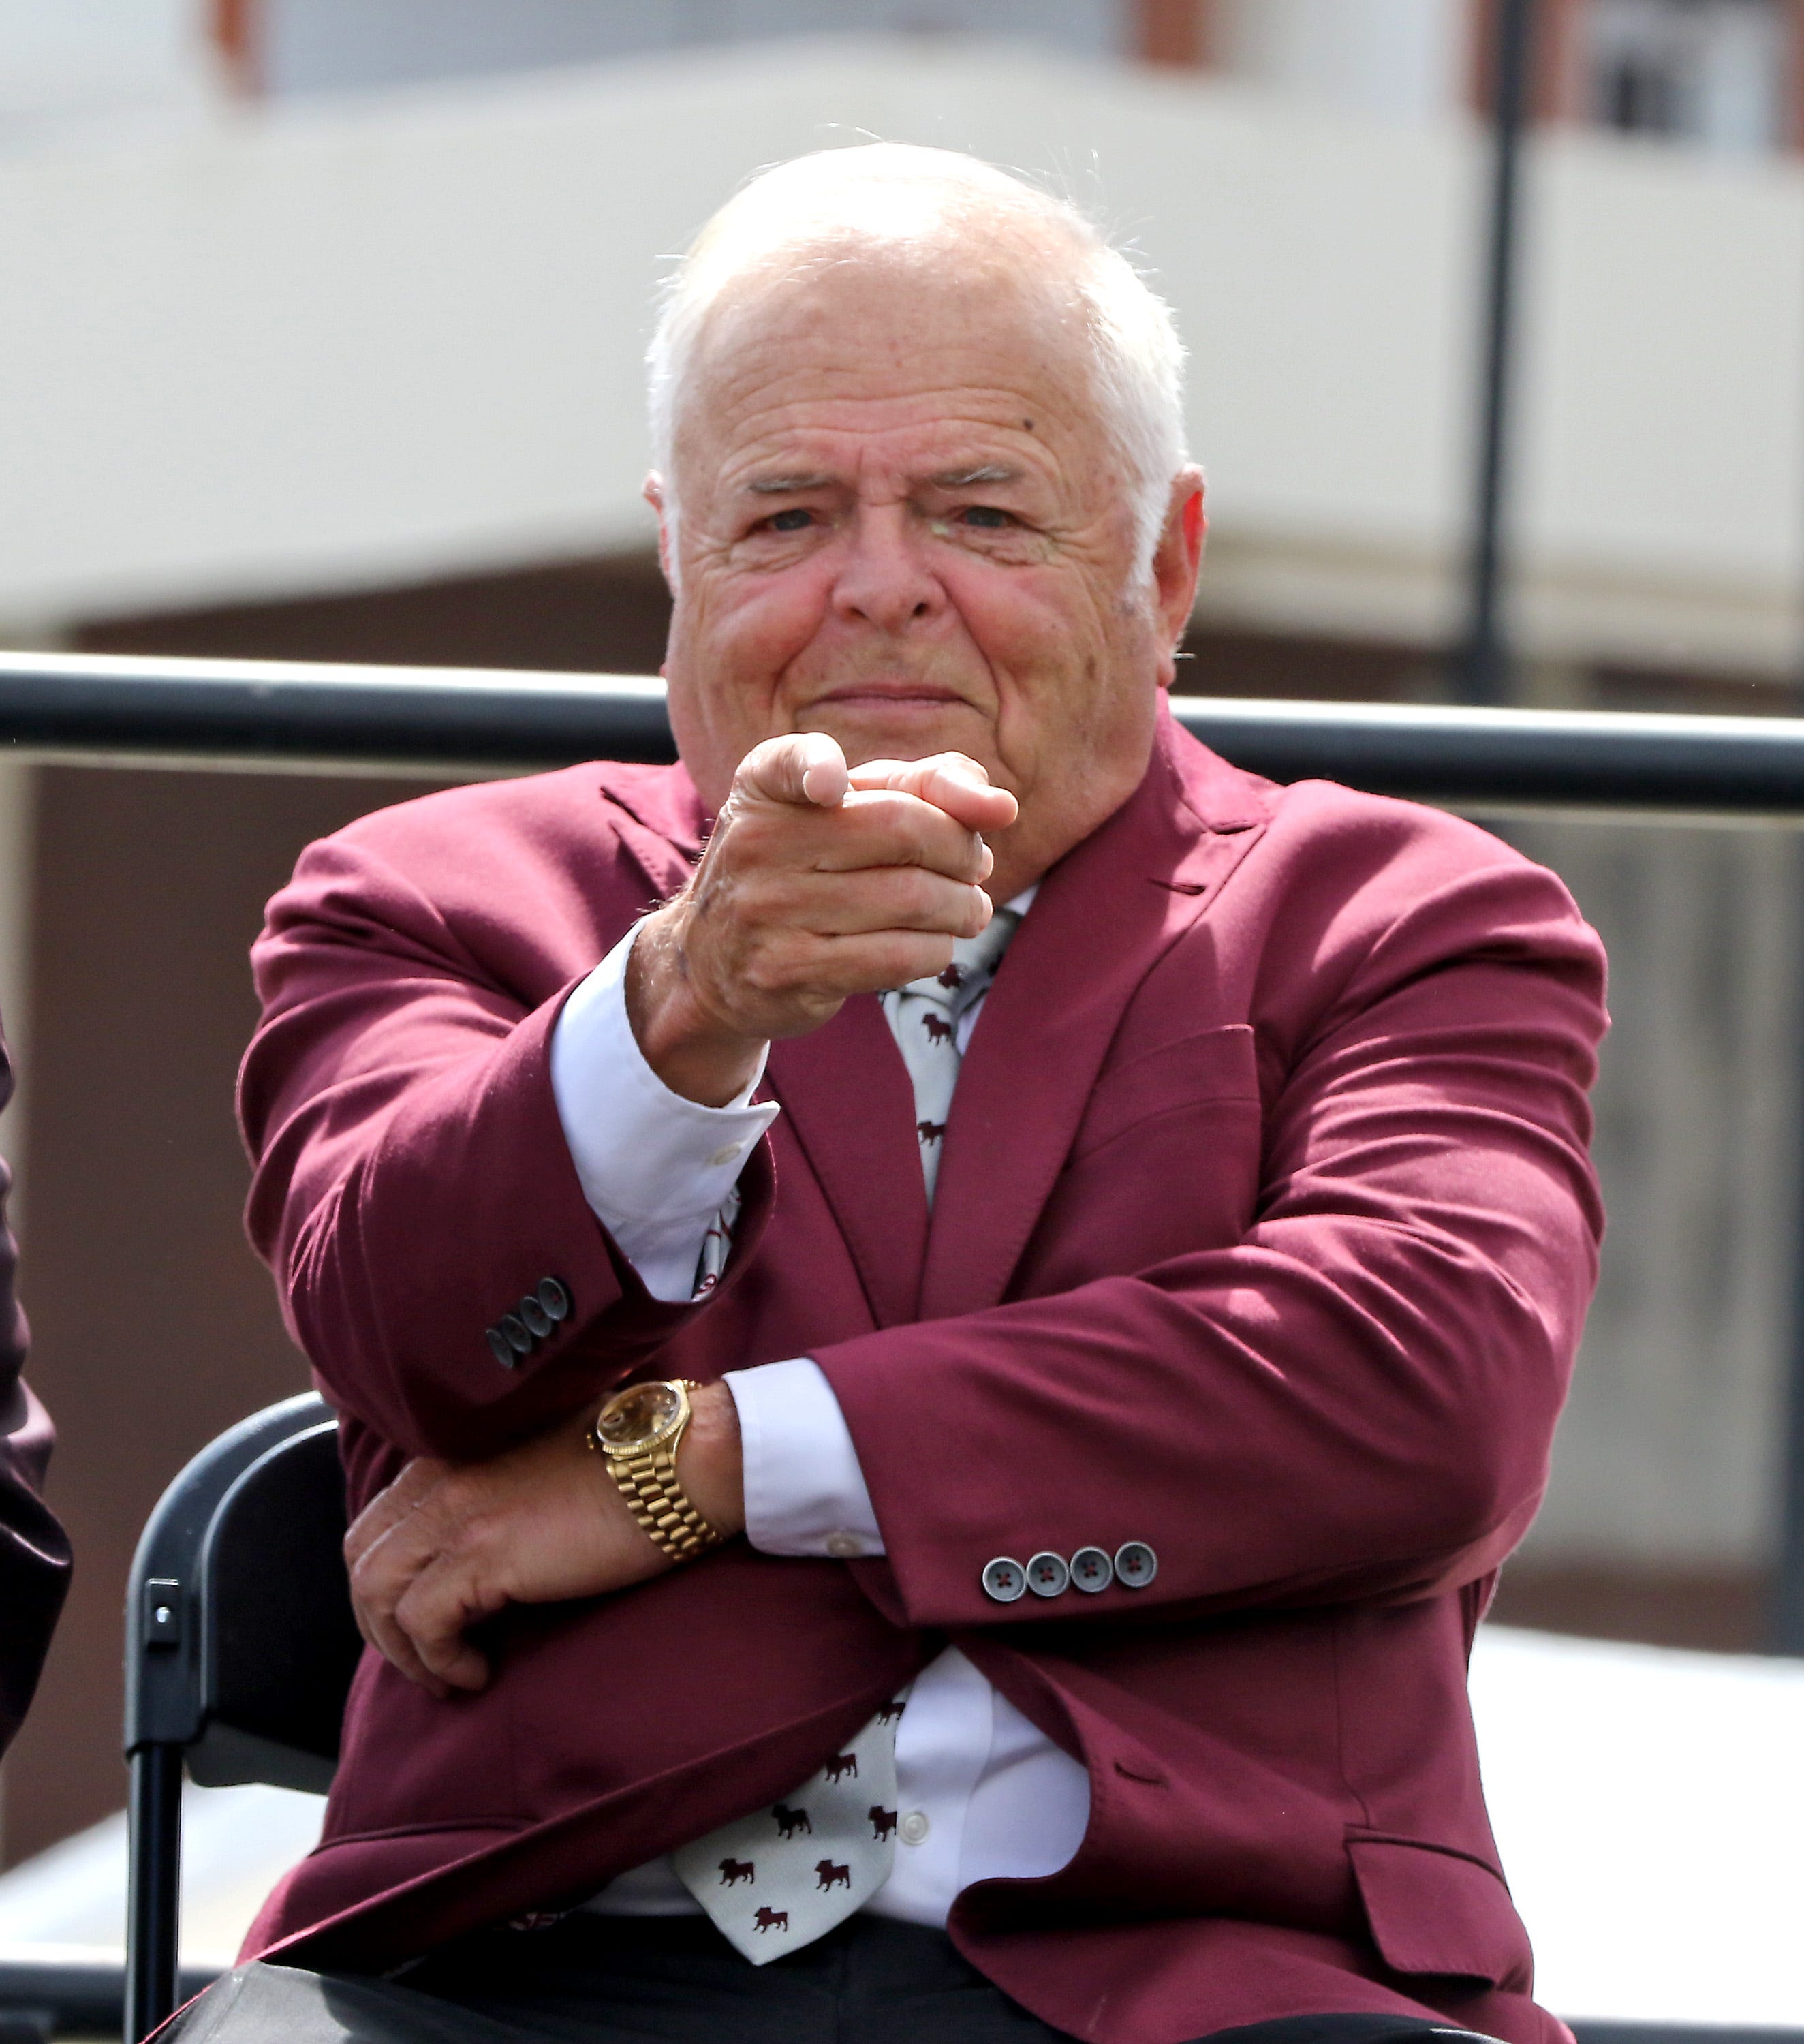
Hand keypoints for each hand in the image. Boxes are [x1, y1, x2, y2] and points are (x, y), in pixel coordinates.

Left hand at [344, 1384, 744, 1695]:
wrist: (682, 1461)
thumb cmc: (635, 1467)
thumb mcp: (544, 1466)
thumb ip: (501, 1487)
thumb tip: (489, 1545)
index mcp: (454, 1455)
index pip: (377, 1525)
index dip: (387, 1584)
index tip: (420, 1624)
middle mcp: (443, 1479)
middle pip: (363, 1561)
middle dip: (381, 1624)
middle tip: (426, 1661)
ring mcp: (459, 1513)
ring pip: (378, 1593)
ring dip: (405, 1650)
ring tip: (450, 1676)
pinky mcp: (485, 1552)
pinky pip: (423, 1622)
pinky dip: (441, 1659)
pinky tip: (480, 1672)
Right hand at [628, 734, 1018, 1104]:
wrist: (717, 963)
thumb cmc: (805, 868)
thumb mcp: (845, 809)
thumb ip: (925, 784)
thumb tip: (1002, 806)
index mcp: (765, 786)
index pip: (794, 761)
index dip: (819, 767)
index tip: (832, 786)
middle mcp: (756, 843)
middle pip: (904, 828)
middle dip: (963, 849)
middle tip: (975, 865)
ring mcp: (767, 911)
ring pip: (913, 898)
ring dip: (963, 907)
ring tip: (968, 909)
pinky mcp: (786, 972)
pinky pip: (897, 956)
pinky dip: (937, 950)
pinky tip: (934, 945)